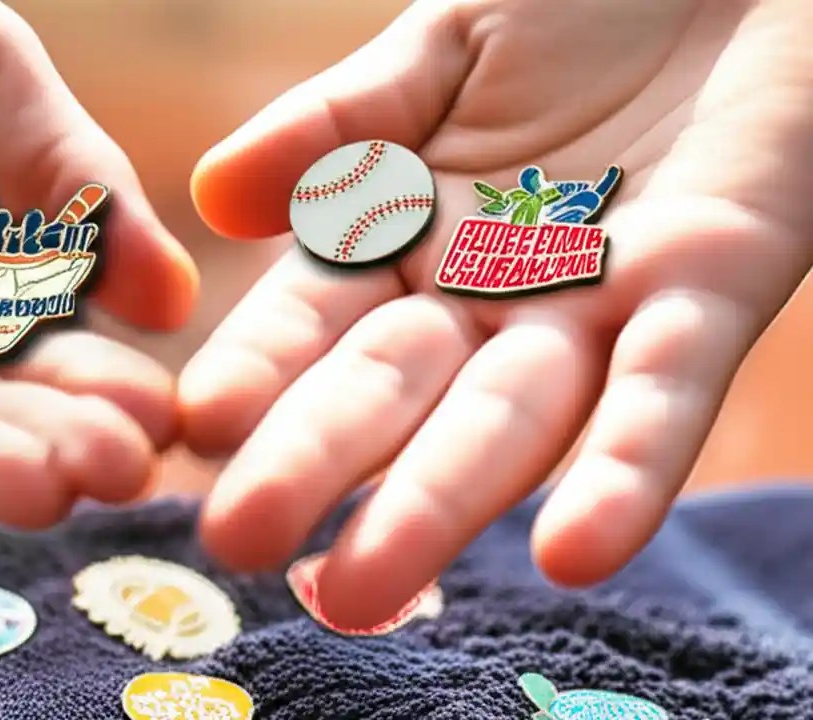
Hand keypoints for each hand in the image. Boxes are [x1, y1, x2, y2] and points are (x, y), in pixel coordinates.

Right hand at [183, 0, 811, 628]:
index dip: (258, 368)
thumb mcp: (440, 45)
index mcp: (407, 237)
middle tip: (238, 542)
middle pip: (392, 391)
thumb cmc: (581, 0)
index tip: (197, 427)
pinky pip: (667, 393)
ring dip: (439, 505)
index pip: (312, 318)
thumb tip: (210, 195)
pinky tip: (573, 555)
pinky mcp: (715, 290)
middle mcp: (489, 295)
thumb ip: (335, 124)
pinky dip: (625, 470)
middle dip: (317, 464)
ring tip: (360, 591)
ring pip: (510, 421)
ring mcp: (599, 306)